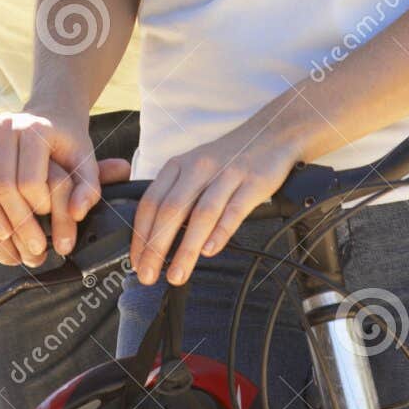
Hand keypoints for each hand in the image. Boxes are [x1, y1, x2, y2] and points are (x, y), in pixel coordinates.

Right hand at [0, 113, 130, 265]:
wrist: (45, 120)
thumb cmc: (65, 148)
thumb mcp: (85, 165)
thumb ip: (89, 189)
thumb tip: (77, 213)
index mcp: (35, 128)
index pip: (30, 180)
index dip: (37, 213)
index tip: (47, 232)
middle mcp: (3, 124)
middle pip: (0, 183)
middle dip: (14, 224)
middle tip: (28, 251)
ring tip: (4, 239)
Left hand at [130, 120, 301, 286]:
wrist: (273, 133)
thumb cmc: (230, 158)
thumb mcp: (195, 168)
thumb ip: (178, 196)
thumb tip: (157, 237)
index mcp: (179, 165)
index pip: (151, 202)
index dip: (140, 234)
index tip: (135, 260)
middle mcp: (199, 167)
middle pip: (171, 210)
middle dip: (156, 247)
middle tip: (147, 275)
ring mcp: (227, 174)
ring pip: (201, 214)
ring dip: (186, 249)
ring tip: (177, 275)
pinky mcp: (253, 182)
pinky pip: (234, 210)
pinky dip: (220, 232)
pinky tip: (210, 250)